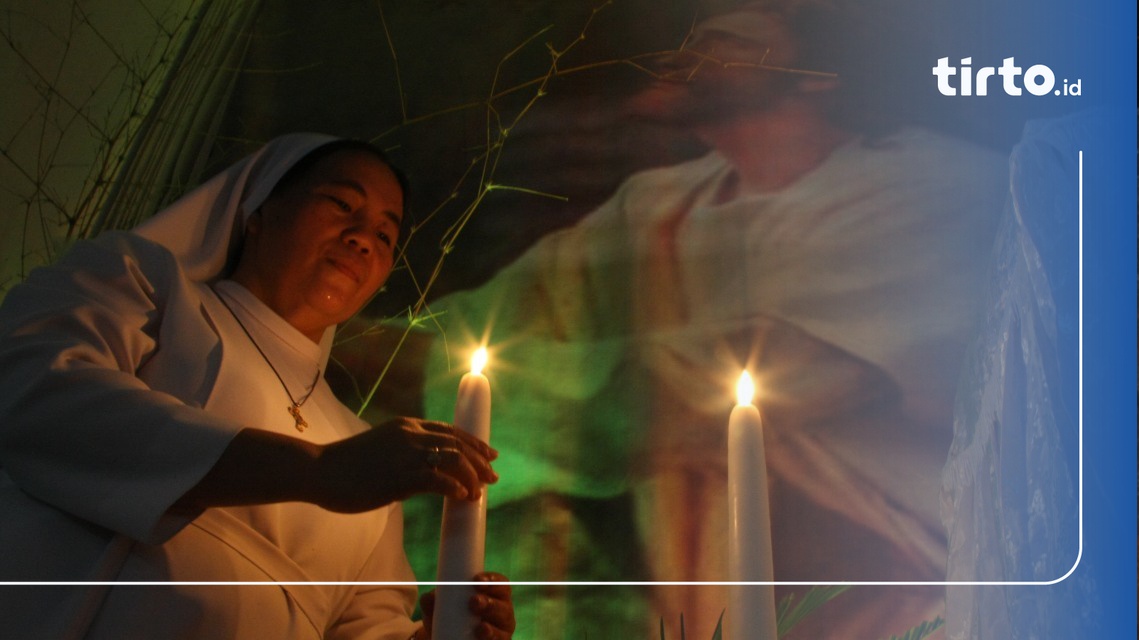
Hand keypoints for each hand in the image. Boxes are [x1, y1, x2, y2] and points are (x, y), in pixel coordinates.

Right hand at [312, 417, 497, 512]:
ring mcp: (406, 454)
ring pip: (453, 459)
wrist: (318, 470)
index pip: (449, 430)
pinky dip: (455, 488)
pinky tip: (461, 498)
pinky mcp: (400, 476)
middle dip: (480, 460)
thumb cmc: (346, 465)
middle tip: (493, 477)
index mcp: (406, 426)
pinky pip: (438, 481)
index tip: (490, 454)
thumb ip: (404, 455)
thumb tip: (425, 476)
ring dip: (472, 475)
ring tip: (479, 492)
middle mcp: (410, 435)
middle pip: (457, 443)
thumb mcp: (381, 449)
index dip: (473, 442)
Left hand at [417, 572, 515, 639]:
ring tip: (481, 628)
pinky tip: (482, 637)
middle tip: (474, 601)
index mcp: (494, 597)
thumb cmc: (449, 618)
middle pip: (503, 606)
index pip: (501, 584)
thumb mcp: (440, 608)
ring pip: (503, 629)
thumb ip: (432, 601)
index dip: (493, 580)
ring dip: (493, 628)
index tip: (476, 579)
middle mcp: (502, 613)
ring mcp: (501, 632)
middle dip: (490, 603)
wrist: (445, 639)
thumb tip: (430, 596)